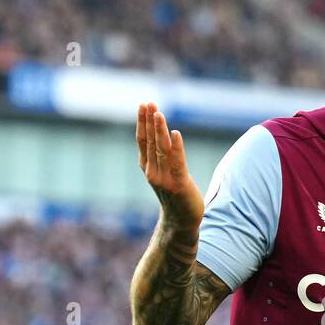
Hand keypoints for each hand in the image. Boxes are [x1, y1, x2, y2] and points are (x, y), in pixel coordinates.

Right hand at [136, 102, 202, 226]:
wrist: (180, 222)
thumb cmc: (175, 196)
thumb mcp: (163, 174)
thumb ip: (161, 158)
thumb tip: (165, 136)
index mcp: (148, 167)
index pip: (143, 141)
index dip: (143, 122)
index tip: (143, 105)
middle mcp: (152, 171)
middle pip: (150, 142)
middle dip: (149, 121)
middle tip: (148, 103)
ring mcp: (164, 178)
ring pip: (161, 149)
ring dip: (159, 130)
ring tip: (158, 113)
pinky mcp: (178, 184)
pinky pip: (177, 162)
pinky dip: (176, 147)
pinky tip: (176, 133)